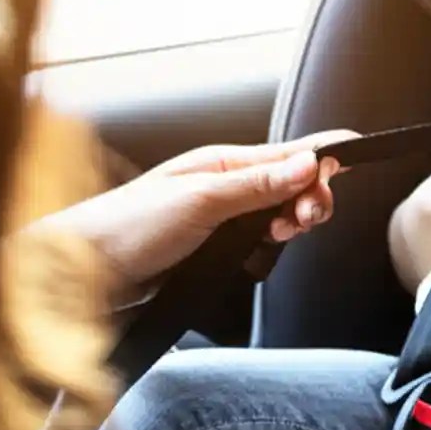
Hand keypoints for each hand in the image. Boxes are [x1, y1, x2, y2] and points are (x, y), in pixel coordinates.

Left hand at [35, 129, 357, 285]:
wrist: (78, 275)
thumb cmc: (125, 228)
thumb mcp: (200, 201)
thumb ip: (257, 184)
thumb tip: (309, 162)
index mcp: (224, 162)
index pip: (290, 153)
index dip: (323, 161)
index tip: (352, 164)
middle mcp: (226, 186)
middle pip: (292, 187)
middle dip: (308, 201)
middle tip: (301, 222)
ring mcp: (220, 219)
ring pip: (279, 218)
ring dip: (288, 227)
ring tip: (278, 236)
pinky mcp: (212, 251)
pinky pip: (258, 248)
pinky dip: (267, 253)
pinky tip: (257, 258)